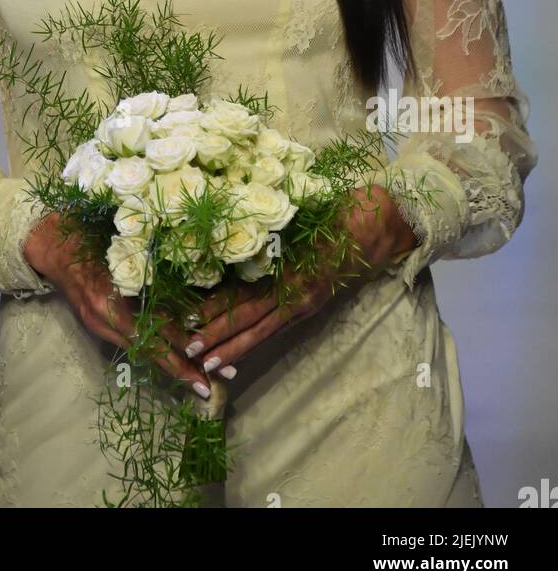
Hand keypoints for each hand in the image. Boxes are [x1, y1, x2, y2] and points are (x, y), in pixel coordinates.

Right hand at [22, 212, 213, 400]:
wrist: (51, 244)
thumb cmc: (87, 235)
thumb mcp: (119, 247)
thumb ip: (146, 266)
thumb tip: (190, 277)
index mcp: (108, 299)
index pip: (150, 328)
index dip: (177, 343)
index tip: (205, 355)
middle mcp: (103, 319)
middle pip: (147, 349)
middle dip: (179, 369)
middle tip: (208, 388)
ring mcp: (99, 325)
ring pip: (141, 351)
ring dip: (170, 366)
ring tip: (198, 381)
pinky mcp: (97, 325)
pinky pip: (130, 342)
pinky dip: (154, 353)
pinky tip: (175, 360)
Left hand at [183, 184, 418, 379]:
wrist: (383, 222)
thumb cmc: (343, 209)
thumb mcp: (306, 215)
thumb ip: (275, 229)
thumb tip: (239, 230)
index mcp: (290, 269)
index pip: (245, 295)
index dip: (216, 309)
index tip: (187, 318)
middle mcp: (295, 291)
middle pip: (248, 318)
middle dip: (217, 336)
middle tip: (186, 350)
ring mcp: (304, 300)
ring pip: (261, 329)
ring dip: (233, 345)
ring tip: (206, 361)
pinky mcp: (312, 303)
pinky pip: (279, 326)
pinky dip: (257, 339)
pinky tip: (240, 349)